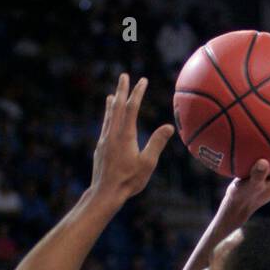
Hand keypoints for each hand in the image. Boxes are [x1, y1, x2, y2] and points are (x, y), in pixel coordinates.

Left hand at [90, 73, 174, 204]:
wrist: (105, 193)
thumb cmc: (128, 180)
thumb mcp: (147, 163)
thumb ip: (157, 143)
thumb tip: (169, 127)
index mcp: (125, 135)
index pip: (132, 108)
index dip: (138, 92)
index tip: (142, 80)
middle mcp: (112, 134)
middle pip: (117, 107)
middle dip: (122, 90)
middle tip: (123, 76)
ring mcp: (104, 140)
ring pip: (108, 116)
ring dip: (112, 103)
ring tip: (112, 94)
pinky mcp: (100, 149)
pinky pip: (104, 127)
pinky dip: (107, 117)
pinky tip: (107, 120)